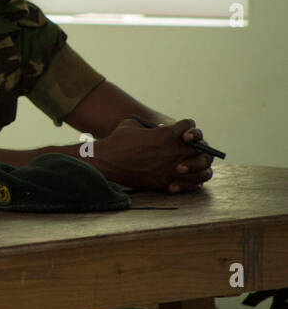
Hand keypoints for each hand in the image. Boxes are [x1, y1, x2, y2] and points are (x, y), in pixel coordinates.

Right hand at [96, 117, 213, 192]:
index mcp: (167, 134)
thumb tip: (154, 128)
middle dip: (197, 147)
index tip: (180, 130)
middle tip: (189, 148)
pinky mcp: (167, 183)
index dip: (186, 127)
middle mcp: (174, 151)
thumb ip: (148, 126)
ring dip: (200, 165)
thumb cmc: (117, 141)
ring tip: (193, 165)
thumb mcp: (132, 124)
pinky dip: (191, 181)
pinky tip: (184, 177)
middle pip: (201, 148)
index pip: (190, 126)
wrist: (106, 162)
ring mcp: (173, 169)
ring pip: (203, 168)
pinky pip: (192, 184)